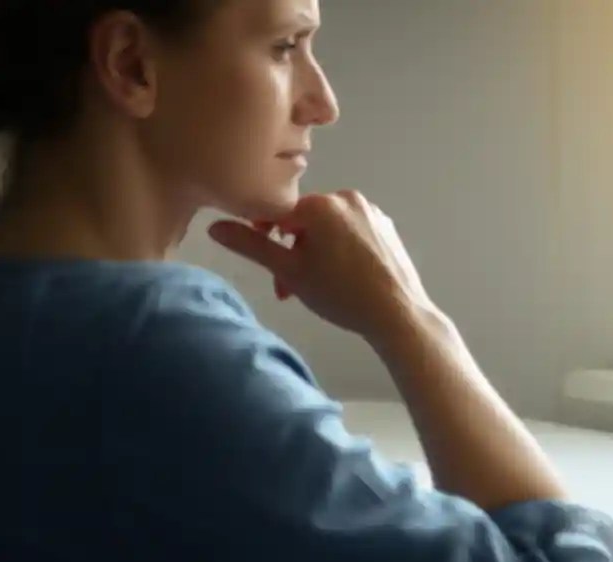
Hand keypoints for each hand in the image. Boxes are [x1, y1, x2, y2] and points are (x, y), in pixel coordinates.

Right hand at [208, 191, 433, 338]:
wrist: (398, 313)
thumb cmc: (340, 293)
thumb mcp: (289, 271)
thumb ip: (251, 246)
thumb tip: (214, 227)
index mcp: (322, 203)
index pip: (277, 211)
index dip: (265, 238)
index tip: (270, 268)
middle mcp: (348, 198)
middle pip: (304, 221)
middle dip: (292, 253)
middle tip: (290, 288)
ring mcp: (372, 212)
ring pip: (329, 229)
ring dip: (315, 255)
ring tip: (317, 288)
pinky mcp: (388, 229)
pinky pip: (352, 233)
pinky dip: (340, 252)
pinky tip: (344, 281)